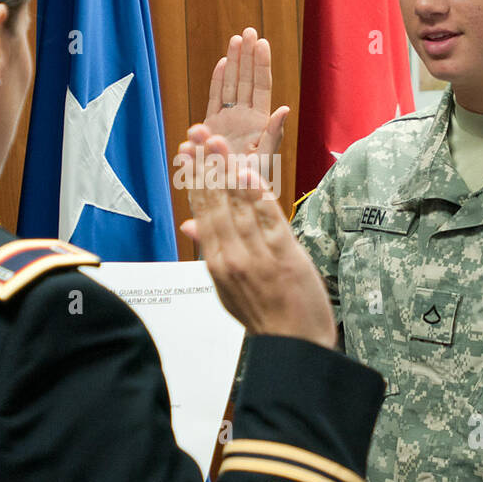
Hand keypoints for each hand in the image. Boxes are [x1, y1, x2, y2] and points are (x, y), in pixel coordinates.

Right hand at [178, 125, 335, 348]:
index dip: (195, 182)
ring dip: (227, 172)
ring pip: (238, 206)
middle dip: (207, 168)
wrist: (294, 346)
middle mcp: (233, 258)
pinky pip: (268, 219)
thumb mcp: (226, 288)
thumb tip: (189, 226)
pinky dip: (257, 194)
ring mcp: (259, 257)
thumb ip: (210, 252)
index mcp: (217, 264)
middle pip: (217, 204)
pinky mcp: (285, 256)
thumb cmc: (262, 317)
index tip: (188, 155)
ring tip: (217, 143)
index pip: (202, 214)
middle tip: (199, 136)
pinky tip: (247, 171)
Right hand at [204, 27, 288, 183]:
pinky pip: (215, 101)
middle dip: (248, 56)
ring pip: (231, 86)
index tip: (262, 43)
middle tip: (249, 30)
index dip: (261, 65)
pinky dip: (218, 82)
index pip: (261, 88)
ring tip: (236, 39)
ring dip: (234, 63)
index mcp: (260, 123)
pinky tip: (222, 64)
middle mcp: (244, 119)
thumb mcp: (265, 160)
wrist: (227, 199)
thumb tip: (284, 108)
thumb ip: (273, 134)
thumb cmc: (250, 185)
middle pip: (246, 81)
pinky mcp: (210, 129)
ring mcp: (227, 122)